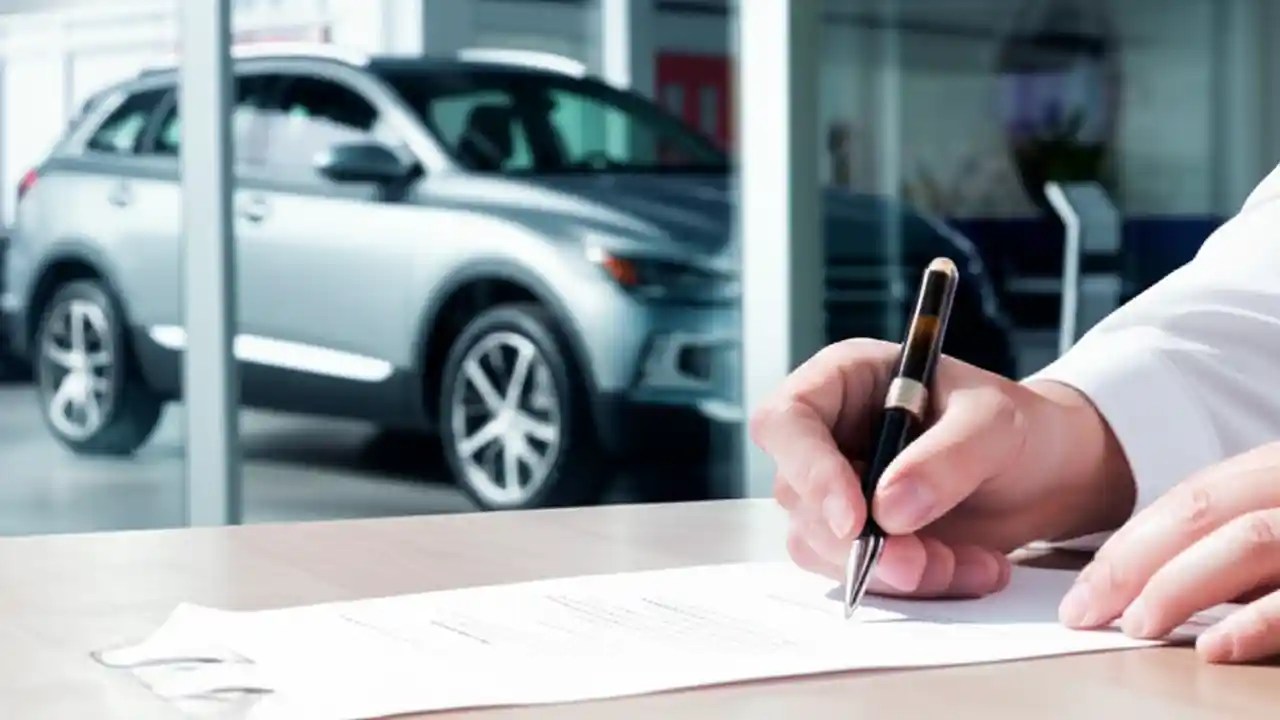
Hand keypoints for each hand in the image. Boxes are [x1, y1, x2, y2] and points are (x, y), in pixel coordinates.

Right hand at [749, 338, 1135, 598]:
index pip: (787, 420)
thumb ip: (945, 459)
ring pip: (823, 545)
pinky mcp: (858, 538)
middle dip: (858, 541)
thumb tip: (888, 508)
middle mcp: (828, 434)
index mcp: (845, 380)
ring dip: (894, 570)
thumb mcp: (995, 424)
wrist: (1046, 473)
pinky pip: (858, 574)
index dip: (808, 470)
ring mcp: (838, 489)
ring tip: (970, 562)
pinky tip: (968, 568)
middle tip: (922, 562)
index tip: (853, 520)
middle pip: (798, 494)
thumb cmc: (1016, 425)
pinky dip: (914, 584)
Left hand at [1060, 441, 1279, 662]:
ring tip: (1135, 626)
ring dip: (1179, 585)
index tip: (1083, 589)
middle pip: (1200, 511)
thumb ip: (1232, 545)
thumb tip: (1151, 585)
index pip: (1190, 498)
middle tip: (1083, 612)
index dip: (1129, 543)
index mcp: (1277, 471)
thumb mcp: (1278, 522)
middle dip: (1131, 563)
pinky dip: (1255, 622)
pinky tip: (1211, 646)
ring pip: (1246, 540)